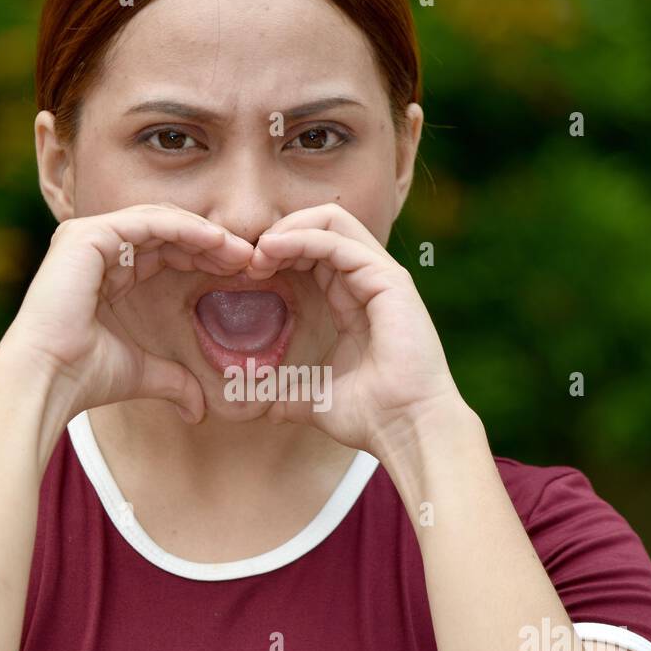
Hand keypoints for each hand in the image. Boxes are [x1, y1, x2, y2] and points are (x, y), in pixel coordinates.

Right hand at [0, 203, 253, 421]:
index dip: (205, 259)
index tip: (244, 273)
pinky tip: (217, 242)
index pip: (166, 251)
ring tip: (241, 251)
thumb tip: (200, 411)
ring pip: (161, 222)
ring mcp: (89, 237)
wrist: (49, 381)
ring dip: (205, 234)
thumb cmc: (87, 378)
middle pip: (167, 232)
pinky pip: (148, 222)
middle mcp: (97, 248)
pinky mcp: (87, 236)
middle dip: (211, 244)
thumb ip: (173, 380)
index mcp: (107, 271)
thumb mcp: (143, 373)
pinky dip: (185, 228)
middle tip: (250, 258)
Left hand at [244, 203, 468, 452]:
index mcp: (354, 300)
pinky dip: (301, 238)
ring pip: (332, 221)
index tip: (247, 275)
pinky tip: (272, 252)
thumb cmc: (369, 416)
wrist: (404, 428)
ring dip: (287, 230)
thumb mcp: (316, 399)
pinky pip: (338, 239)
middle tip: (248, 261)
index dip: (279, 254)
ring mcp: (381, 276)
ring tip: (258, 253)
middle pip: (322, 225)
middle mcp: (369, 281)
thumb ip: (292, 395)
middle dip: (280, 234)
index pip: (315, 252)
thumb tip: (268, 410)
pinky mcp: (388, 279)